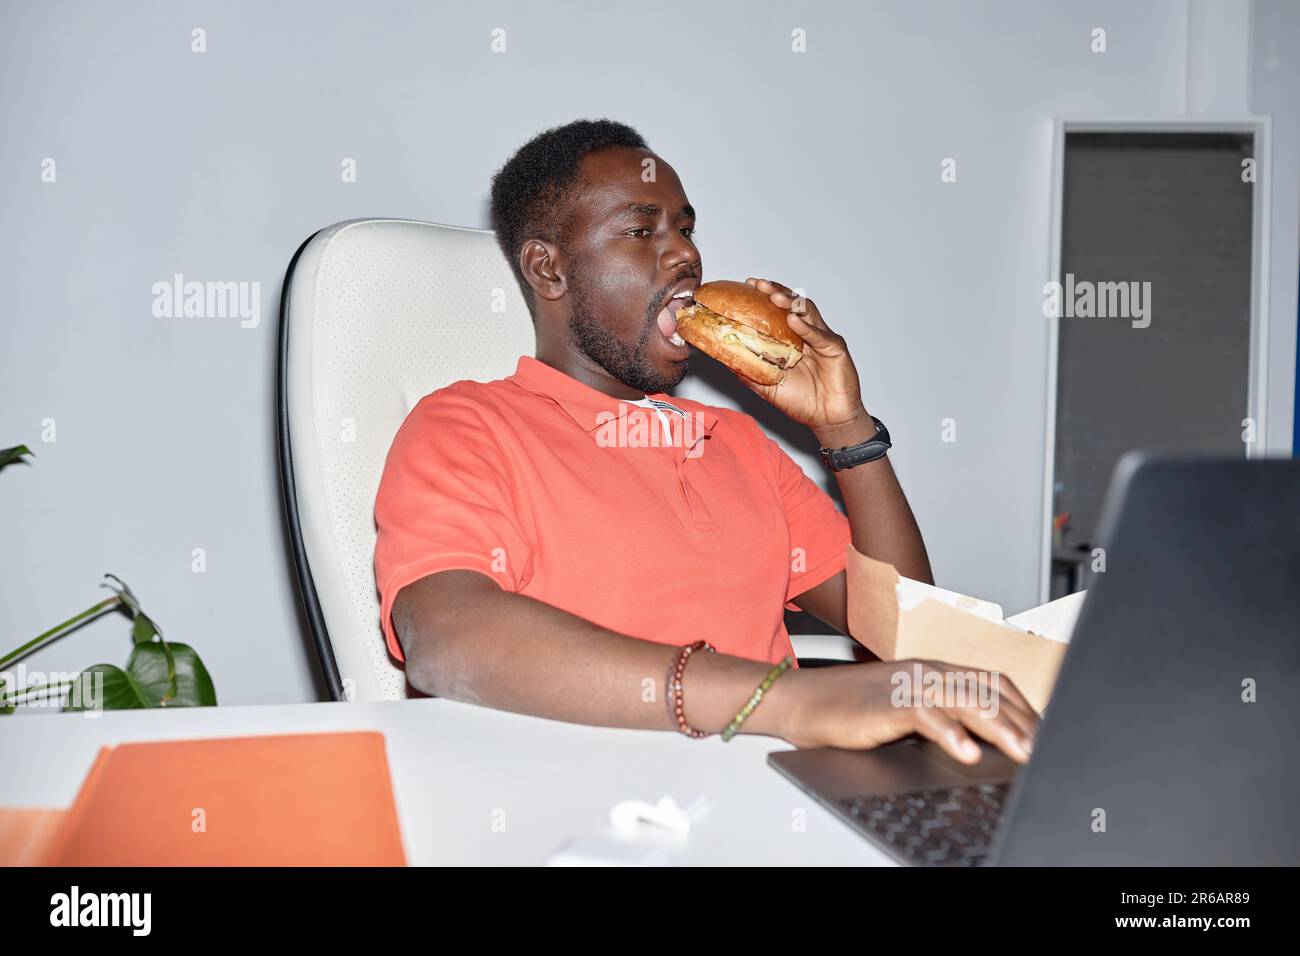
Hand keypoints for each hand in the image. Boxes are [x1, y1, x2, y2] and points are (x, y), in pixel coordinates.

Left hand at [740, 277, 866, 431]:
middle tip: (757, 285)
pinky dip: (806, 327)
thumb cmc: (802, 402)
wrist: (827, 420)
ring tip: (774, 296)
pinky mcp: (835, 348)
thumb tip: (722, 357)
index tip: (746, 287)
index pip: (776, 311)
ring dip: (790, 302)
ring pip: (806, 312)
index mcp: (791, 340)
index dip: (763, 297)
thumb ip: (748, 370)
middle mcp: (806, 334)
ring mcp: (821, 339)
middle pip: (791, 305)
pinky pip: (819, 334)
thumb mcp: (767, 386)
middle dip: (775, 291)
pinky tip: (793, 321)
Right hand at [774, 659, 1039, 763]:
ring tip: (1021, 752)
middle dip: (1021, 722)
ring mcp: (907, 684)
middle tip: (1043, 748)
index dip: (1022, 708)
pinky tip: (967, 752)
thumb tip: (979, 737)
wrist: (803, 700)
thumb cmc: (850, 708)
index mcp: (935, 671)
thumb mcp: (903, 706)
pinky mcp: (887, 702)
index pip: (992, 683)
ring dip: (998, 728)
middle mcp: (926, 672)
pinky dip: (950, 733)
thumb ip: (939, 713)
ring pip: (965, 700)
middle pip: (987, 692)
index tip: (1043, 734)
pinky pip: (926, 714)